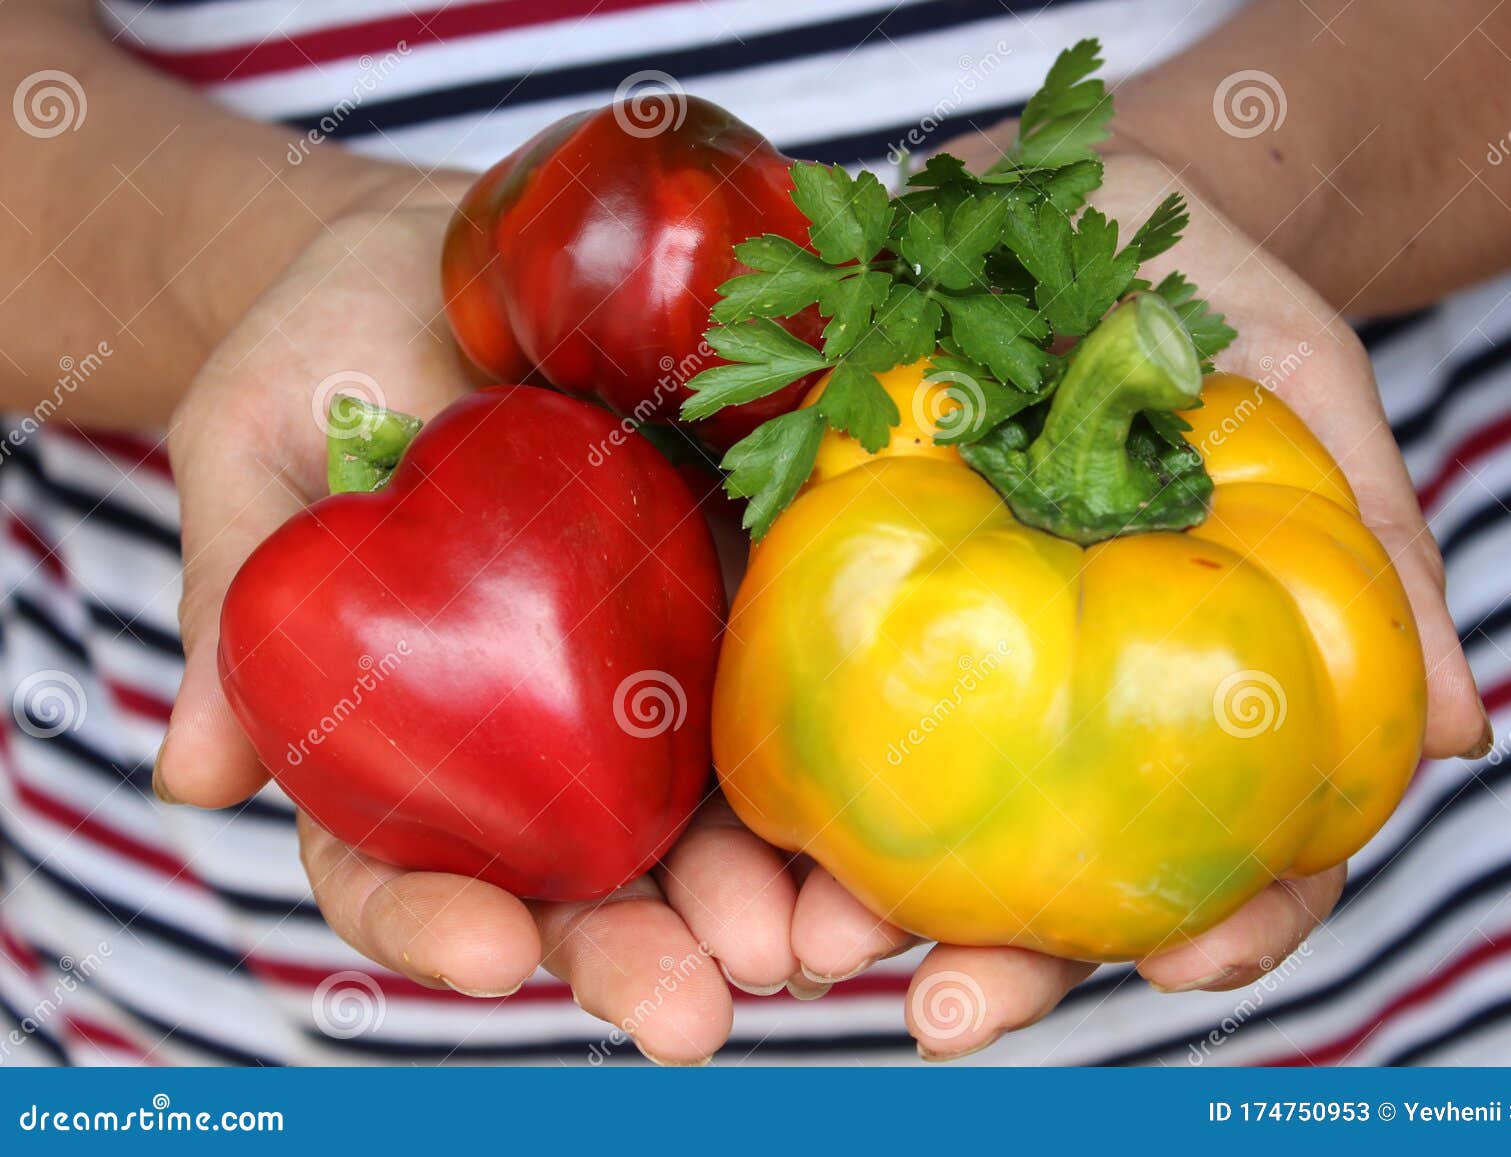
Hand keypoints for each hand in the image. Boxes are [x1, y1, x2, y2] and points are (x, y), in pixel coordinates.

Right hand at [160, 181, 802, 1062]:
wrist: (455, 255)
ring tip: (811, 951)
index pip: (394, 860)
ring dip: (756, 899)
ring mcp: (639, 677)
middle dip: (633, 954)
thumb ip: (235, 598)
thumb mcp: (256, 445)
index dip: (436, 921)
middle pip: (572, 877)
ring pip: (696, 820)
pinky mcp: (730, 605)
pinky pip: (783, 700)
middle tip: (694, 1015)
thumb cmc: (328, 346)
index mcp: (393, 728)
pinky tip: (875, 831)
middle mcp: (523, 733)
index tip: (495, 953)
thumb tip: (194, 777)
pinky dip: (828, 776)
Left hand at [785, 143, 1489, 1060]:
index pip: (1221, 849)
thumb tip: (1455, 730)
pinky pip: (788, 683)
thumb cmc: (1212, 300)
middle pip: (1039, 870)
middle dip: (994, 958)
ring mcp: (936, 654)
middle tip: (940, 1009)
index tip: (1186, 965)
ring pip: (900, 813)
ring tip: (800, 941)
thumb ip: (1375, 556)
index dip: (1220, 924)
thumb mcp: (1312, 398)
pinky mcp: (823, 580)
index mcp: (1181, 688)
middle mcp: (1055, 699)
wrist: (1069, 195)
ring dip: (846, 897)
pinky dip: (762, 758)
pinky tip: (731, 810)